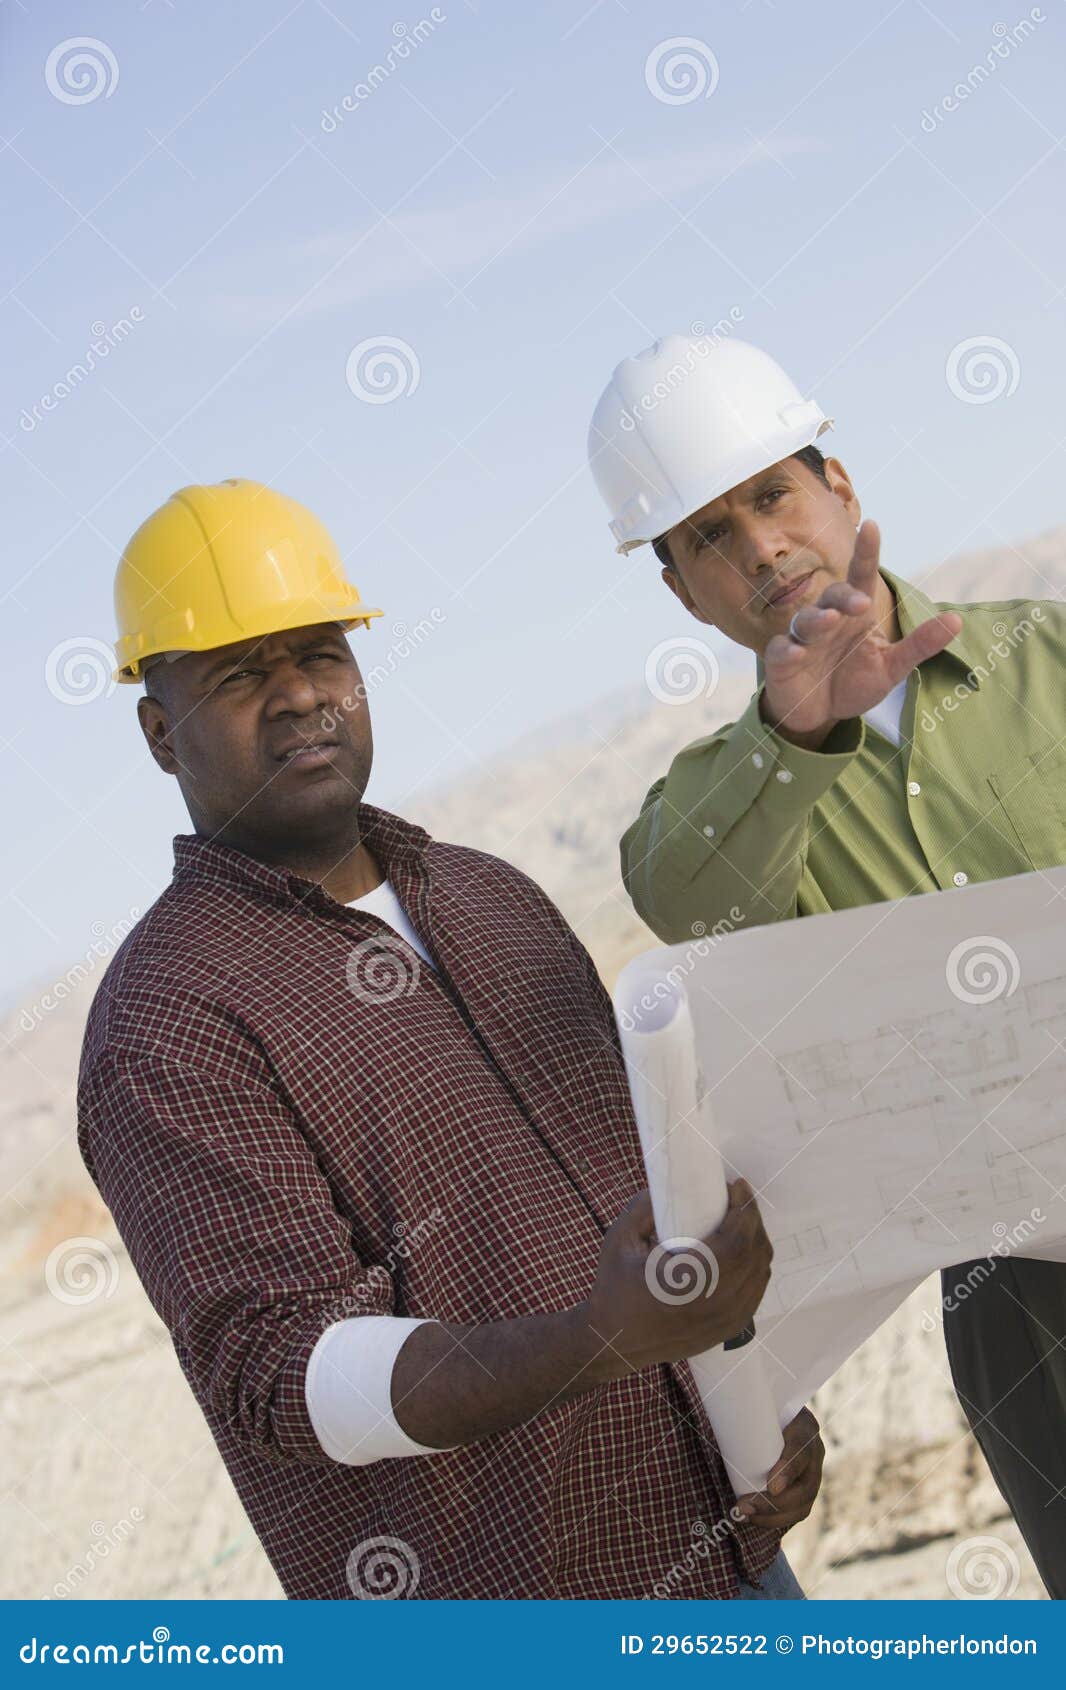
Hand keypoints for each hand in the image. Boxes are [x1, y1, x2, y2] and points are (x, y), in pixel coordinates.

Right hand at [582, 1179, 772, 1379]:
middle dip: (753, 1219)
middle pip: (754, 1255)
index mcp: (685, 1284)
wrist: (613, 1341)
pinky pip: (756, 1293)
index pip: (736, 1243)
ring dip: (757, 1242)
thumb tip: (674, 1186)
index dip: (744, 1210)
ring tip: (741, 1220)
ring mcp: (723, 1323)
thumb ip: (644, 1207)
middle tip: (739, 1198)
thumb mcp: (619, 1238)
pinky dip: (756, 1267)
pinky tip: (744, 1250)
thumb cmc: (614, 1287)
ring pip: (760, 1274)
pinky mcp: (726, 1331)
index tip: (737, 1186)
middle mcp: (711, 1307)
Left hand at [733, 1407, 824, 1530]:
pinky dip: (776, 1520)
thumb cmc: (757, 1408)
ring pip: (803, 1503)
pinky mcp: (806, 1489)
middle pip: (805, 1485)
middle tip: (743, 1506)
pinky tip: (754, 1520)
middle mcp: (814, 1450)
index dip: (789, 1469)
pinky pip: (798, 1511)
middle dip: (774, 1503)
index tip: (771, 1485)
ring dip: (773, 1516)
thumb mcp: (755, 1404)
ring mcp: (814, 1473)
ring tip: (743, 1514)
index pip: (801, 1448)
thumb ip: (739, 1409)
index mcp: (804, 1425)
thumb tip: (703, 1399)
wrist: (775, 1417)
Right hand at [760, 520, 961, 743]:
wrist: (820, 715)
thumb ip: (920, 644)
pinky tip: (796, 653)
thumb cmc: (853, 682)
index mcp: (856, 615)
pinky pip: (781, 650)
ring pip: (806, 619)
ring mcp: (803, 640)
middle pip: (833, 596)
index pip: (862, 576)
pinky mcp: (782, 662)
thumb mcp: (892, 667)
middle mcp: (829, 620)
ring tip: (830, 621)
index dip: (866, 552)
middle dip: (844, 596)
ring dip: (817, 619)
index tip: (872, 526)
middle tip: (861, 602)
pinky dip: (787, 650)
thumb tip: (957, 621)